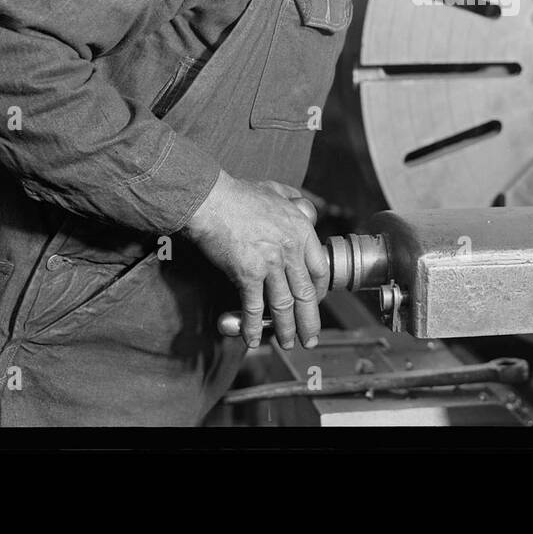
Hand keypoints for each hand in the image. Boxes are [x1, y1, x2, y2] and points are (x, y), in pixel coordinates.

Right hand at [182, 171, 327, 348]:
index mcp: (301, 231)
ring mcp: (270, 263)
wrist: (212, 199)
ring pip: (283, 305)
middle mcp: (291, 249)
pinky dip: (254, 326)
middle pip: (305, 294)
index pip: (320, 269)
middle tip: (310, 338)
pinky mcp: (248, 274)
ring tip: (287, 343)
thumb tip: (301, 204)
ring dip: (285, 329)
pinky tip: (253, 339)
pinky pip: (254, 307)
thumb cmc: (239, 195)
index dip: (319, 291)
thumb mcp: (276, 190)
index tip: (315, 302)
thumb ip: (292, 199)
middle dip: (309, 321)